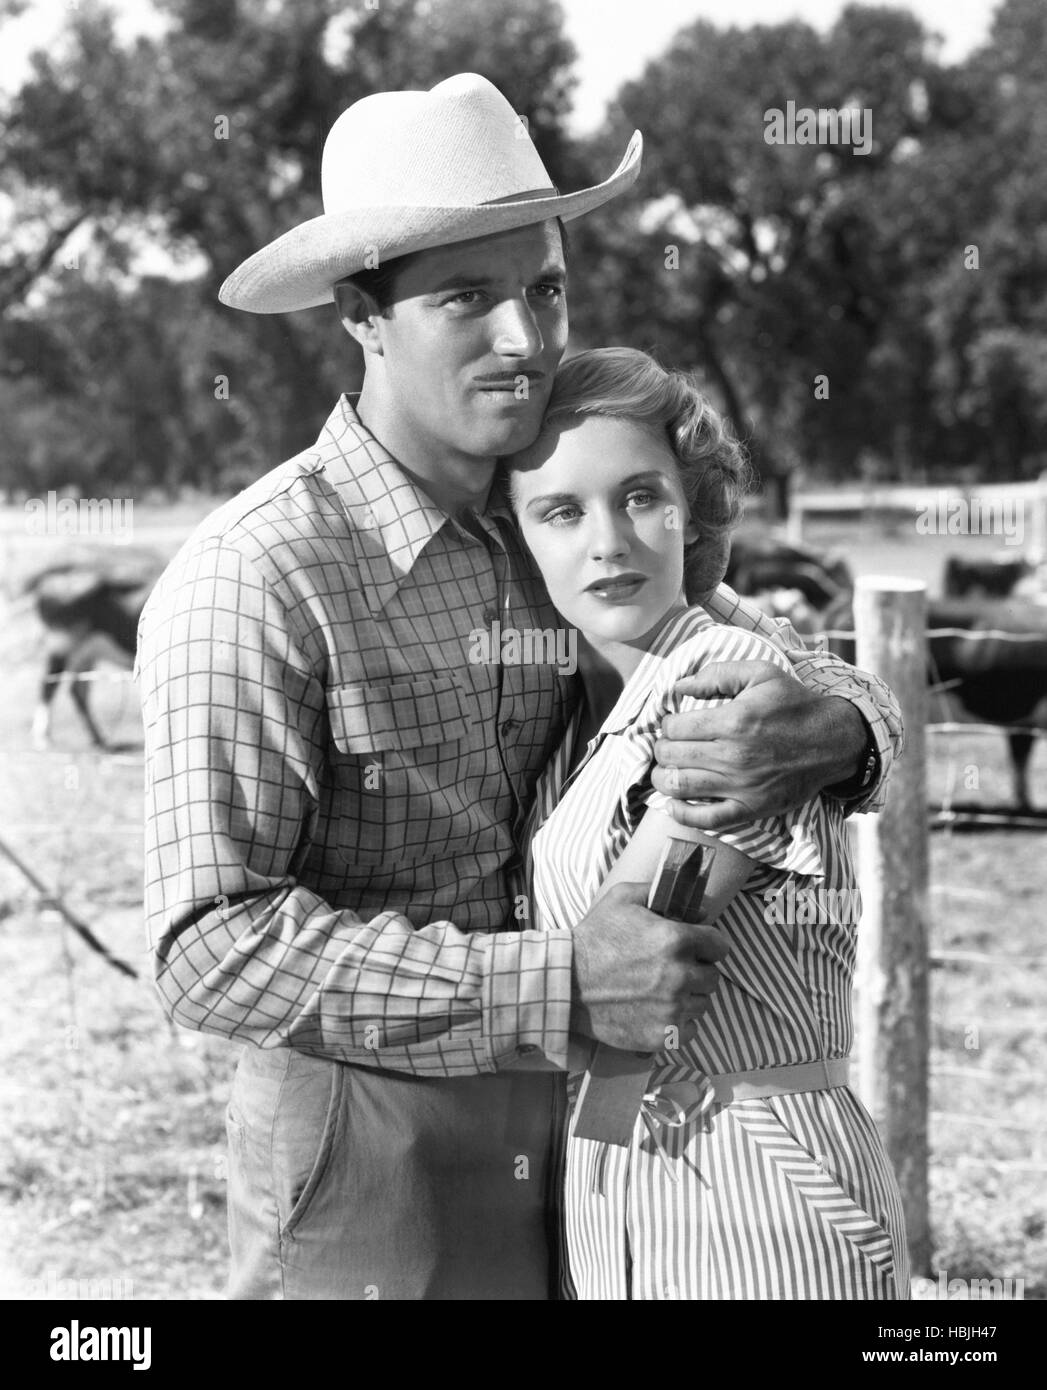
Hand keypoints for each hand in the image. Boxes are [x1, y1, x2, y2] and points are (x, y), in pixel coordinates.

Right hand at [570, 882, 728, 1051]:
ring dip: (688, 998)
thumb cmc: (594, 938)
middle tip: (673, 971)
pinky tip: (657, 1013)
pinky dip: (678, 1024)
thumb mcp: (623, 898)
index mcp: (675, 939)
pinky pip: (690, 1031)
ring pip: (702, 1005)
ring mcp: (672, 1009)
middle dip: (697, 972)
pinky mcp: (663, 1036)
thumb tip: (699, 907)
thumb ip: (662, 893)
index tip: (697, 949)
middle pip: (713, 978)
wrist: (565, 983)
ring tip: (661, 992)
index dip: (708, 946)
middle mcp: (679, 975)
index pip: (720, 946)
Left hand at [651, 660, 866, 830]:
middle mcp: (733, 756)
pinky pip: (706, 819)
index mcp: (732, 721)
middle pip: (672, 756)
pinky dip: (681, 813)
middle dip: (662, 749)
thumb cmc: (795, 704)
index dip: (667, 724)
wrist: (834, 741)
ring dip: (663, 778)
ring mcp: (741, 786)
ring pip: (680, 786)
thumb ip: (717, 674)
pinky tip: (673, 803)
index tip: (674, 724)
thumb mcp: (761, 673)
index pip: (675, 727)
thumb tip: (679, 685)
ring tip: (666, 770)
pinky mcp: (751, 809)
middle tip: (668, 746)